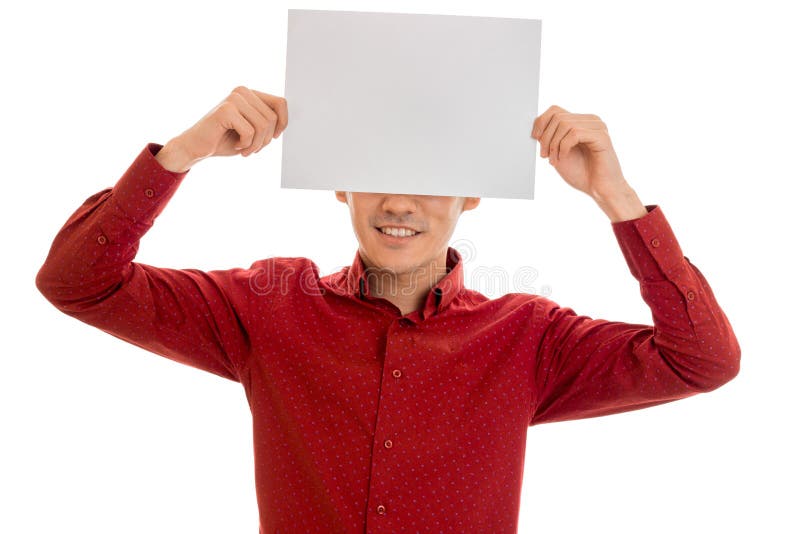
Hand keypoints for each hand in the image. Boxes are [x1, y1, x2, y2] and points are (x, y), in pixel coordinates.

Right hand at [156, 86, 288, 171]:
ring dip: (256, 144)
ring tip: (244, 148)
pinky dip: (246, 145)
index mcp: (250, 93)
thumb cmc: (225, 140)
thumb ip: (268, 122)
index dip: (282, 123)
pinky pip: (250, 132)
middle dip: (265, 139)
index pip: (281, 103)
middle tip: (252, 148)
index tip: (273, 138)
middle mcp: (242, 91)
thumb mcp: (253, 131)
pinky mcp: (226, 110)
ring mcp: (234, 98)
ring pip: (263, 125)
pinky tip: (236, 145)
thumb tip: (287, 122)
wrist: (196, 148)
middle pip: (273, 118)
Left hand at [531, 105, 645, 221]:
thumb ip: (549, 138)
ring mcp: (598, 127)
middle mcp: (590, 121)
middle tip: (545, 155)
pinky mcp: (602, 136)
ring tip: (554, 160)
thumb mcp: (558, 152)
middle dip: (546, 137)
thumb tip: (534, 126)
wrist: (600, 190)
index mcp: (580, 122)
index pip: (555, 110)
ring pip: (565, 124)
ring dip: (554, 144)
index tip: (535, 139)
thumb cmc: (581, 174)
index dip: (541, 122)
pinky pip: (575, 133)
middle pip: (558, 117)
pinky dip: (564, 147)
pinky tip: (563, 158)